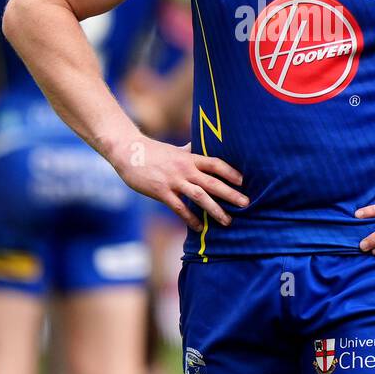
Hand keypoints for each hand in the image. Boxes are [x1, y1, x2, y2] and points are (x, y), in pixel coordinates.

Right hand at [112, 136, 246, 232]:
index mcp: (189, 158)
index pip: (215, 163)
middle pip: (213, 182)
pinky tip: (199, 227)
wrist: (128, 152)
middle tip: (246, 203)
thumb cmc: (152, 151)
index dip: (231, 172)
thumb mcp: (174, 149)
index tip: (243, 181)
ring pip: (199, 196)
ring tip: (228, 220)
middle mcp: (185, 169)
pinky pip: (179, 208)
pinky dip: (190, 218)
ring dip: (215, 209)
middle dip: (230, 193)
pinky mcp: (161, 192)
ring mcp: (173, 181)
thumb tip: (200, 146)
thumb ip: (189, 151)